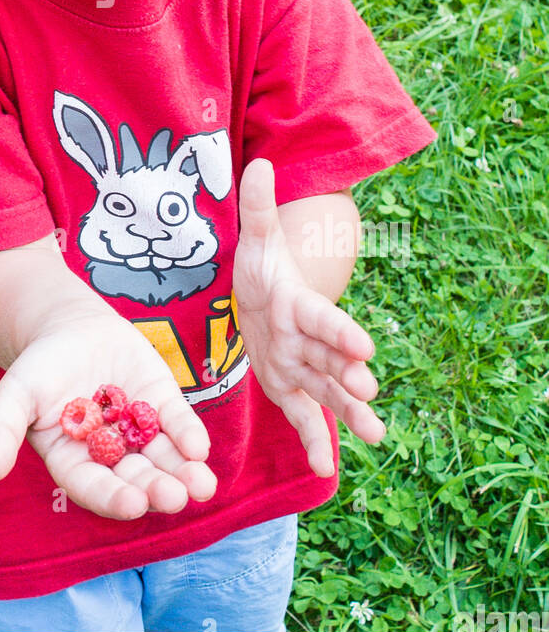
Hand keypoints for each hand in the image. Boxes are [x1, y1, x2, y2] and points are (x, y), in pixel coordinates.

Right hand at [0, 309, 216, 519]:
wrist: (68, 324)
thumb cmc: (37, 365)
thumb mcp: (14, 392)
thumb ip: (0, 428)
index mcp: (74, 462)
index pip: (94, 487)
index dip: (113, 497)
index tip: (133, 504)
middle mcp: (111, 455)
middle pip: (135, 478)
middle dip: (156, 489)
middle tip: (177, 497)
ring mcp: (139, 429)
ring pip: (163, 458)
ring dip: (183, 472)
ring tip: (202, 485)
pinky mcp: (162, 403)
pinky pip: (178, 424)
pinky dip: (189, 435)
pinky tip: (199, 447)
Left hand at [232, 158, 385, 477]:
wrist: (261, 293)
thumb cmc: (263, 266)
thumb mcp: (256, 239)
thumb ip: (258, 207)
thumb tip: (259, 165)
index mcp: (300, 306)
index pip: (324, 318)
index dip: (342, 331)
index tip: (366, 345)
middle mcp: (308, 340)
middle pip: (333, 360)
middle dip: (351, 376)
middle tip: (370, 394)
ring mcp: (302, 366)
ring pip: (327, 392)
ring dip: (348, 414)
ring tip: (374, 436)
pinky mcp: (289, 387)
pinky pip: (304, 416)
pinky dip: (315, 440)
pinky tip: (325, 467)